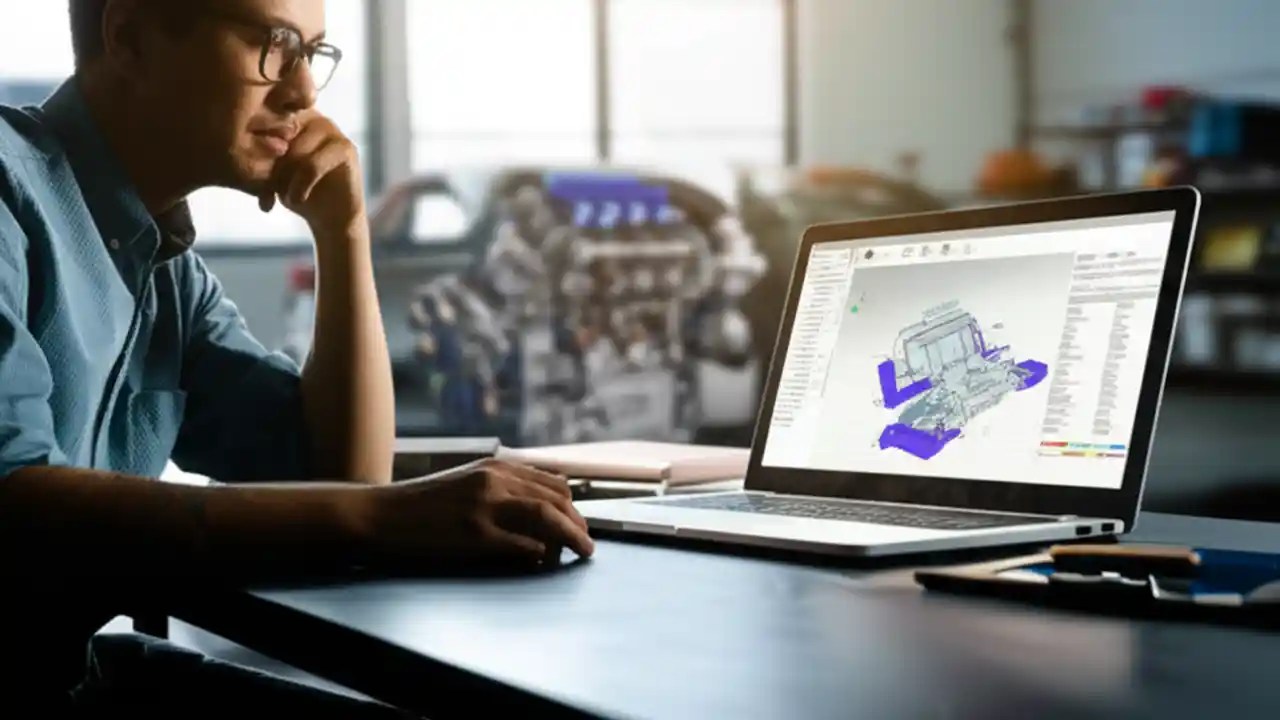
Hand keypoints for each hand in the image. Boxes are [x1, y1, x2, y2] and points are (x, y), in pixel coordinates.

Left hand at [259, 110, 365, 236]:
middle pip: (278, 135)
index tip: (253, 177)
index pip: (264, 119)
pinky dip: (300, 186)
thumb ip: (259, 155)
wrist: (331, 217)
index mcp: (291, 115)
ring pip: (293, 150)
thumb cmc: (297, 190)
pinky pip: (312, 165)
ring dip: (283, 178)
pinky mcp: (346, 148)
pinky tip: (297, 200)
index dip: (256, 148)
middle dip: (269, 166)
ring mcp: (331, 129)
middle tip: (263, 191)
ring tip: (280, 196)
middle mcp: (312, 116)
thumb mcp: (270, 171)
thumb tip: (234, 147)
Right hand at [358, 459, 593, 568]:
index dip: (572, 504)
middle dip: (579, 522)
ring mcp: (486, 507)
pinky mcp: (476, 535)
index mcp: (494, 467)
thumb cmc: (421, 504)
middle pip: (556, 498)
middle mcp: (494, 480)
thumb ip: (498, 489)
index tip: (580, 521)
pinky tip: (544, 562)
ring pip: (547, 517)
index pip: (552, 482)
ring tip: (584, 552)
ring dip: (573, 536)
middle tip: (587, 542)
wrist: (381, 514)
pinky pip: (523, 544)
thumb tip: (536, 509)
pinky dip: (540, 553)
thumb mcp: (464, 483)